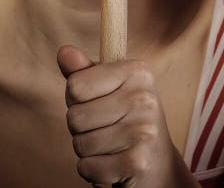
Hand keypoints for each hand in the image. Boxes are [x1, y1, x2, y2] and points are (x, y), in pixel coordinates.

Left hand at [57, 45, 196, 186]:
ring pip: (79, 144)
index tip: (99, 103)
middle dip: (81, 129)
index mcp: (137, 72)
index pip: (75, 85)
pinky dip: (93, 171)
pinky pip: (87, 167)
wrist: (159, 164)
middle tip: (106, 129)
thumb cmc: (128, 121)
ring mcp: (143, 129)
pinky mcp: (137, 161)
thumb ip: (84, 72)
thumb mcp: (109, 90)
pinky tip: (113, 165)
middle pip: (74, 117)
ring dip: (88, 151)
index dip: (77, 100)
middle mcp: (143, 97)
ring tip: (111, 147)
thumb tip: (63, 51)